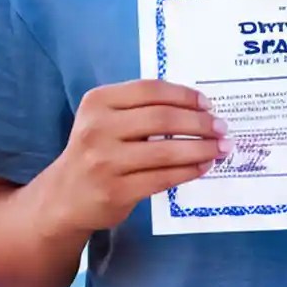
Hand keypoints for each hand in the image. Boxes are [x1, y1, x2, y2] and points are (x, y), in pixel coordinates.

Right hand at [36, 79, 227, 235]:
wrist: (65, 196)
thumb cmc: (96, 150)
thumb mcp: (106, 119)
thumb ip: (140, 109)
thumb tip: (197, 108)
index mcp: (98, 102)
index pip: (150, 90)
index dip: (184, 95)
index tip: (208, 104)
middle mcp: (98, 128)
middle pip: (162, 118)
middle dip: (199, 122)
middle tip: (222, 128)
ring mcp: (106, 161)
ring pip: (166, 150)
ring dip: (201, 148)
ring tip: (221, 148)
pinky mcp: (116, 191)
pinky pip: (163, 178)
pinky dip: (189, 170)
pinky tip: (203, 166)